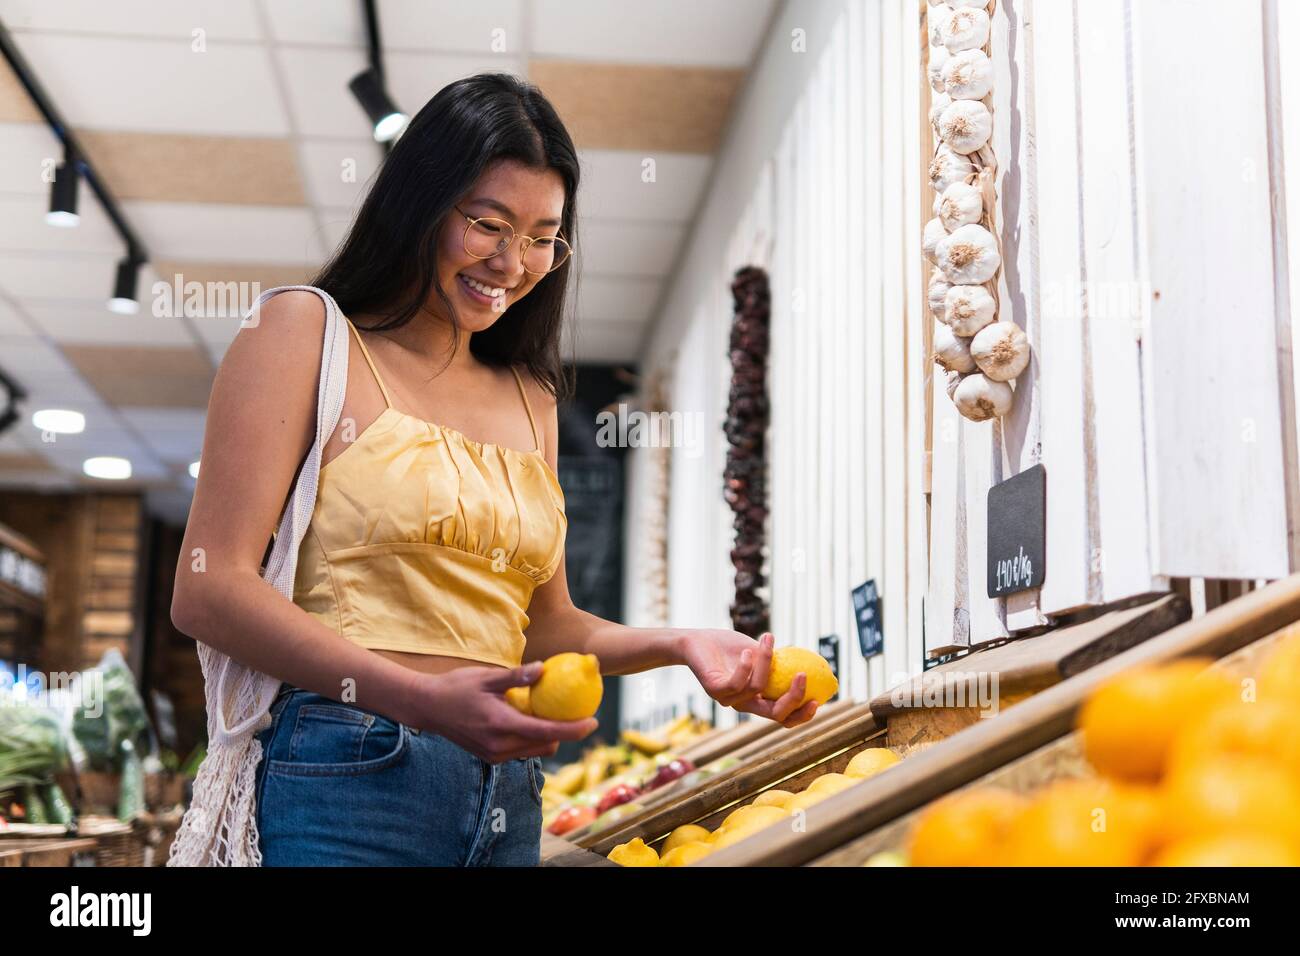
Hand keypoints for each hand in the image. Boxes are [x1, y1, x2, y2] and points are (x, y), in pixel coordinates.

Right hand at [404, 663, 597, 762]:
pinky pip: (520, 751)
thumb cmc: (456, 687)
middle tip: (577, 713)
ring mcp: (493, 755)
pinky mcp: (489, 756)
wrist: (426, 707)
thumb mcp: (486, 677)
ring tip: (557, 714)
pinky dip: (532, 738)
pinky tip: (534, 719)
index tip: (593, 721)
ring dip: (549, 737)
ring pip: (534, 751)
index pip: (546, 732)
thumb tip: (544, 669)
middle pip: (545, 746)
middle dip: (565, 734)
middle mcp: (499, 746)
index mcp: (500, 725)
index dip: (573, 729)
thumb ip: (516, 676)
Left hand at [679, 631, 818, 727]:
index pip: (784, 717)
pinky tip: (748, 650)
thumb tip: (810, 663)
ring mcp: (729, 699)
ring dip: (766, 661)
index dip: (802, 714)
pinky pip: (737, 683)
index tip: (818, 700)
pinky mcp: (714, 690)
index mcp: (758, 699)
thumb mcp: (760, 654)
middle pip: (776, 715)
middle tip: (803, 675)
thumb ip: (779, 663)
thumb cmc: (730, 647)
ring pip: (758, 688)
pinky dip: (747, 666)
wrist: (697, 641)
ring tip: (767, 639)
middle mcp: (745, 704)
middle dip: (794, 698)